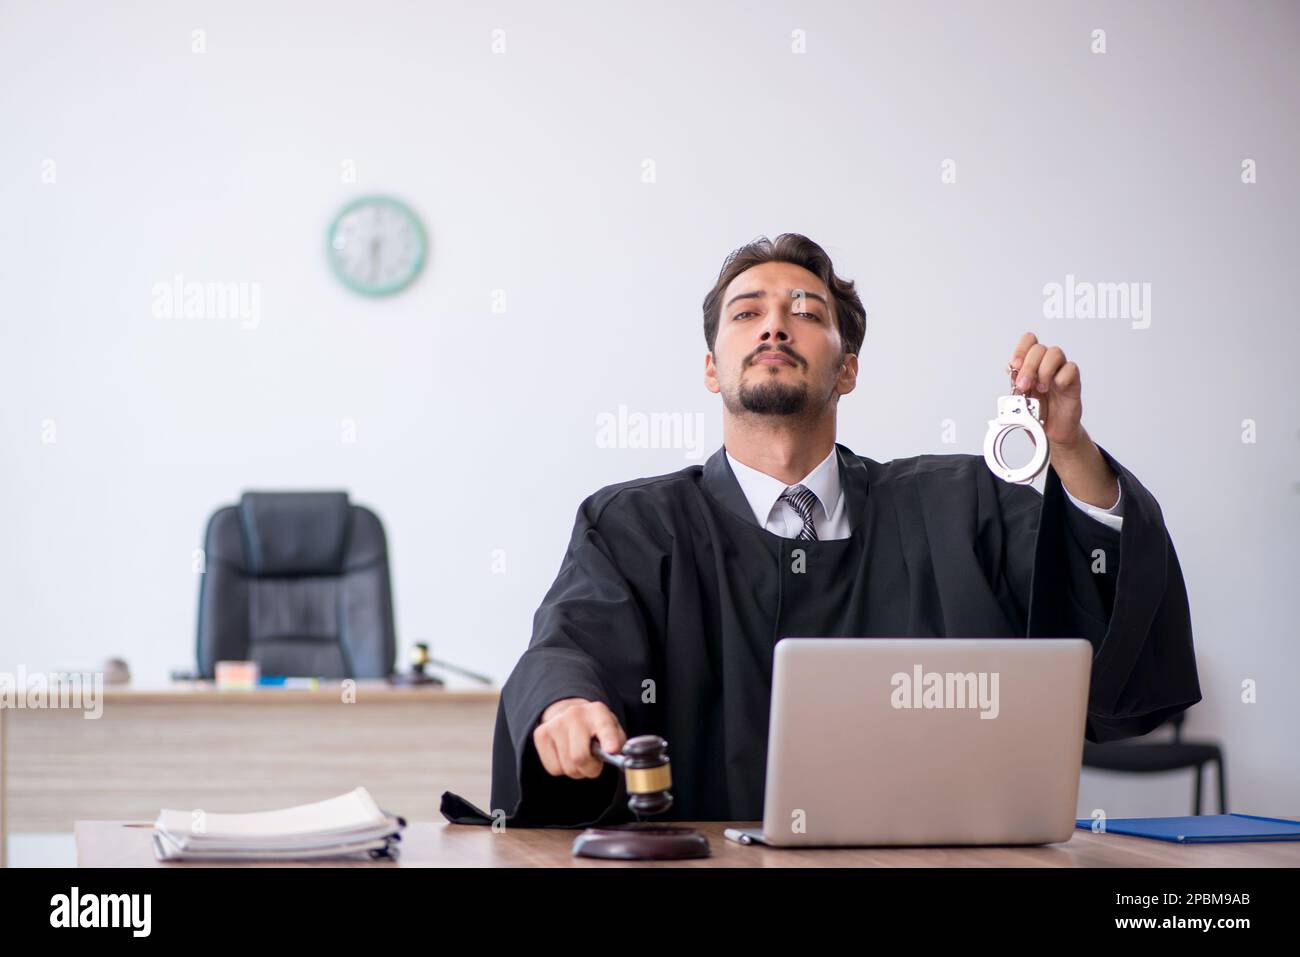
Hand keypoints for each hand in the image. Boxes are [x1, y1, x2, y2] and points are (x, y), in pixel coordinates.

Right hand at [533, 698, 626, 778]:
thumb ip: (617, 743)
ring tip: (579, 757)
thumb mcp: (612, 729)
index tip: (612, 749)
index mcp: (598, 711)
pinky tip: (565, 755)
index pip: (604, 726)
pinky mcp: (540, 735)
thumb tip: (614, 754)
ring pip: (567, 767)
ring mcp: (555, 724)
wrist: (569, 713)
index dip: (609, 739)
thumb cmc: (595, 728)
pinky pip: (553, 768)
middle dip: (590, 769)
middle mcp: (574, 714)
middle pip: (580, 757)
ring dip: (576, 770)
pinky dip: (562, 769)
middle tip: (593, 765)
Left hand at [1007, 331, 1086, 448]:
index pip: (1028, 341)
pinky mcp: (1073, 382)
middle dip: (1028, 366)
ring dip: (1044, 370)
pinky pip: (1071, 368)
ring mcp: (1060, 371)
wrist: (1051, 431)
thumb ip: (1015, 383)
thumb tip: (1010, 369)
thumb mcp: (1019, 399)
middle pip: (1039, 348)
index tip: (1015, 366)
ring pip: (1055, 353)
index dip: (1021, 350)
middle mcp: (1046, 365)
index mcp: (1031, 365)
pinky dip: (1061, 377)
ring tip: (1040, 388)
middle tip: (1024, 385)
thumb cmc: (1037, 413)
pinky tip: (1056, 388)